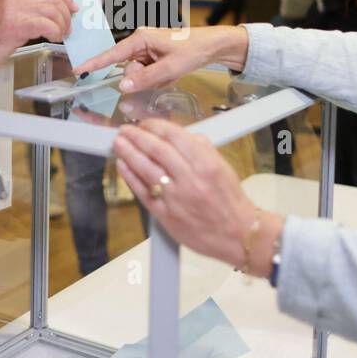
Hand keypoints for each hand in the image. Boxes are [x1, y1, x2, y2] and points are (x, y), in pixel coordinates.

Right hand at [0, 0, 77, 78]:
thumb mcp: (8, 14)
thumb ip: (27, 8)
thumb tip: (54, 11)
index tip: (73, 7)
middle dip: (66, 14)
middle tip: (68, 28)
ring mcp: (14, 9)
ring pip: (52, 11)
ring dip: (62, 25)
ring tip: (61, 35)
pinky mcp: (16, 25)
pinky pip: (46, 24)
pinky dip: (55, 31)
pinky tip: (53, 38)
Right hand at [72, 25, 248, 91]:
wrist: (212, 46)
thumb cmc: (194, 49)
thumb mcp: (170, 67)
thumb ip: (145, 78)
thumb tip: (124, 86)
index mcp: (141, 38)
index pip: (112, 54)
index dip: (95, 63)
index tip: (79, 69)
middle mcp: (141, 43)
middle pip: (128, 69)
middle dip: (143, 77)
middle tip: (163, 73)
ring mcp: (147, 51)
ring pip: (138, 74)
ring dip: (154, 78)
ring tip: (170, 71)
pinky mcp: (153, 58)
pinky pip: (148, 74)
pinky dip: (159, 77)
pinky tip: (171, 72)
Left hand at [112, 118, 283, 275]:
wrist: (237, 234)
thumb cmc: (230, 202)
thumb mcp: (223, 168)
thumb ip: (203, 149)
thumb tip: (182, 135)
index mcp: (206, 164)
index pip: (175, 136)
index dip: (155, 126)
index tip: (146, 123)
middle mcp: (190, 179)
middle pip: (157, 150)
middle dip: (138, 136)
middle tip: (126, 130)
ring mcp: (176, 198)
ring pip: (146, 169)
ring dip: (129, 153)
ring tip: (119, 143)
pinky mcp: (166, 215)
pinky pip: (143, 192)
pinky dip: (130, 177)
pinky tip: (123, 165)